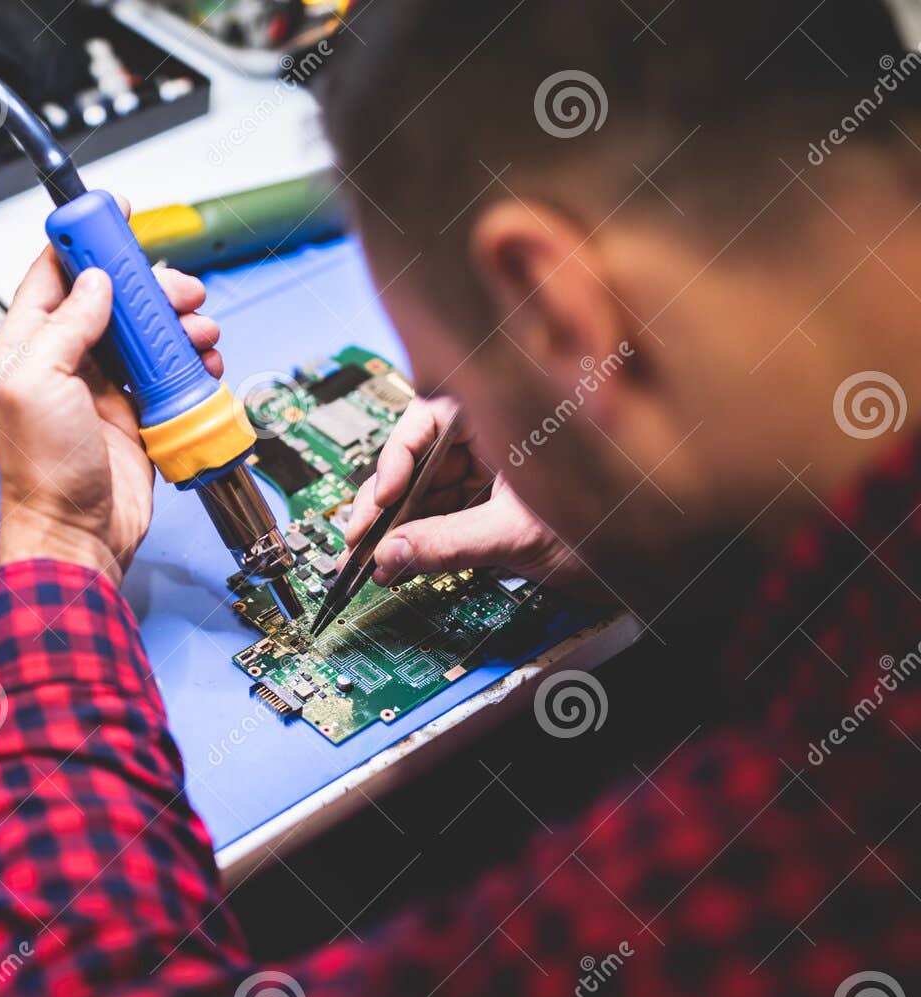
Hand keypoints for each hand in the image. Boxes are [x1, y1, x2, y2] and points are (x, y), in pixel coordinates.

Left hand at [0, 246, 222, 587]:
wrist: (77, 534)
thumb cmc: (42, 474)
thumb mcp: (36, 385)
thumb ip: (63, 327)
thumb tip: (94, 284)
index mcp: (28, 347)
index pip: (54, 273)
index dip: (82, 238)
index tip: (111, 214)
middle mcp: (66, 361)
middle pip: (113, 297)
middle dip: (149, 286)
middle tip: (177, 290)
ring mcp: (104, 386)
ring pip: (148, 332)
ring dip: (178, 324)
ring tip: (198, 331)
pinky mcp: (138, 412)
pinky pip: (170, 372)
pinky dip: (191, 363)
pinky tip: (201, 365)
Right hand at [346, 395, 598, 594]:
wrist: (657, 564)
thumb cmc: (614, 527)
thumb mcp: (518, 537)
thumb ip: (449, 544)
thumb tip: (391, 554)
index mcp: (509, 414)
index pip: (430, 418)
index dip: (397, 458)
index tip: (381, 499)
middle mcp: (496, 433)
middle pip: (420, 457)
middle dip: (385, 501)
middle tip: (358, 538)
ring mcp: (494, 468)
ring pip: (427, 488)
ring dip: (396, 524)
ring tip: (368, 558)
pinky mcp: (494, 501)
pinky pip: (444, 512)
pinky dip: (419, 537)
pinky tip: (396, 560)